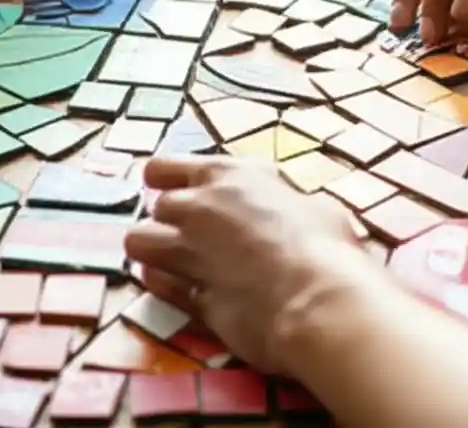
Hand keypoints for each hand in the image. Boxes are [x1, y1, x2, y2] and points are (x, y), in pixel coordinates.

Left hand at [125, 157, 365, 374]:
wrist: (320, 300)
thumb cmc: (328, 245)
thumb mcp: (314, 206)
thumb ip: (285, 204)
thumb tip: (294, 214)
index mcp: (229, 176)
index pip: (164, 168)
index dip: (166, 181)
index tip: (174, 190)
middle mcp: (200, 208)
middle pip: (156, 206)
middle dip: (169, 221)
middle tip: (191, 235)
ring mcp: (189, 252)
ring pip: (138, 241)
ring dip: (154, 250)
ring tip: (175, 261)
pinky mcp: (190, 296)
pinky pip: (156, 285)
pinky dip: (164, 285)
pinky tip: (183, 288)